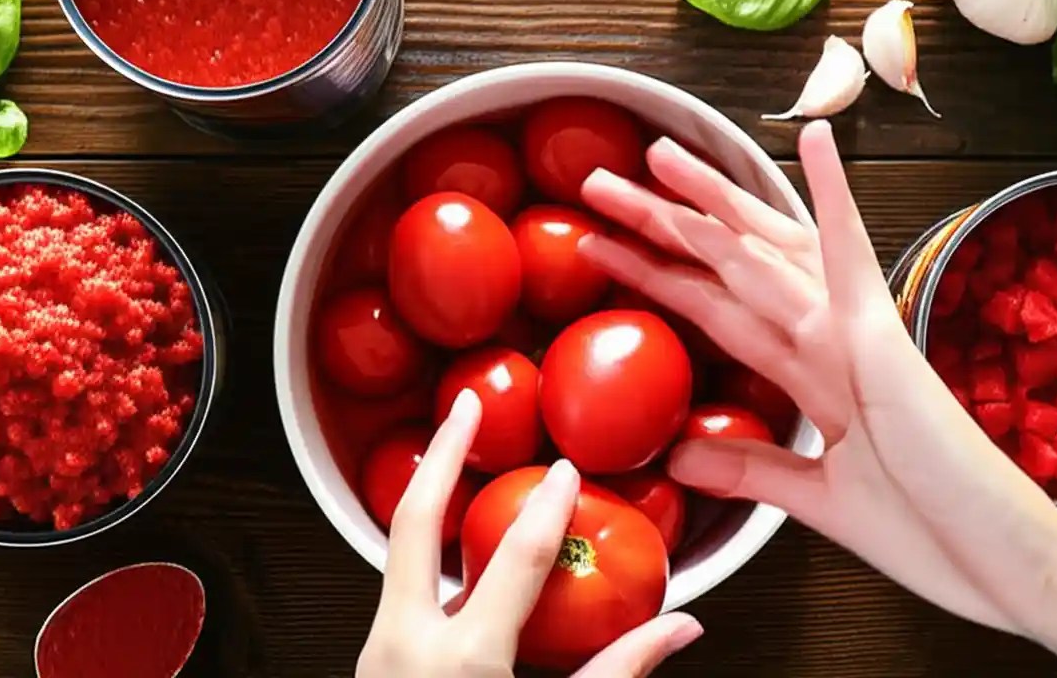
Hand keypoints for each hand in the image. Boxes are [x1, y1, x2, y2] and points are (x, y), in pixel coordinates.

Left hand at [356, 390, 702, 677]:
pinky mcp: (375, 655)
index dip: (548, 507)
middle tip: (467, 404)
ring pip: (397, 547)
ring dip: (428, 492)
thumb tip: (681, 629)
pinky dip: (429, 548)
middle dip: (441, 453)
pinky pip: (401, 584)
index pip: (513, 560)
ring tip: (458, 449)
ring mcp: (379, 648)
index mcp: (460, 663)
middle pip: (413, 521)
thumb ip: (616, 675)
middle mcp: (404, 643)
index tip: (566, 469)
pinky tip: (456, 535)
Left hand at [577, 122, 1056, 634]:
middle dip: (661, 222)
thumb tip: (679, 457)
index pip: (717, 309)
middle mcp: (828, 339)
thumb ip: (753, 470)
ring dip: (708, 203)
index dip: (658, 274)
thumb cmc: (934, 532)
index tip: (604, 246)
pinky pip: (851, 258)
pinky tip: (815, 140)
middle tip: (598, 182)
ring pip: (763, 253)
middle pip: (728, 266)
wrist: (1007, 564)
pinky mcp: (884, 343)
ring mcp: (855, 334)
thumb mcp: (820, 501)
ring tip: (658, 154)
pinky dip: (832, 200)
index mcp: (813, 374)